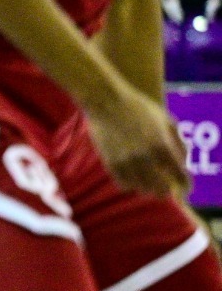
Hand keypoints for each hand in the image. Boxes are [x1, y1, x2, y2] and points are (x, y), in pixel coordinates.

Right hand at [84, 83, 190, 197]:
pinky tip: (132, 178)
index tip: (183, 187)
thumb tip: (183, 160)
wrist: (105, 100)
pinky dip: (130, 185)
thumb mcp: (166, 119)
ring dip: (148, 188)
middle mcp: (145, 157)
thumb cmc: (138, 107)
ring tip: (149, 184)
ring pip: (141, 189)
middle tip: (166, 188)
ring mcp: (126, 161)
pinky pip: (123, 184)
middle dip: (166, 190)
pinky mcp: (110, 162)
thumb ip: (178, 141)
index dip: (184, 185)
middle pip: (161, 189)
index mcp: (162, 146)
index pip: (180, 177)